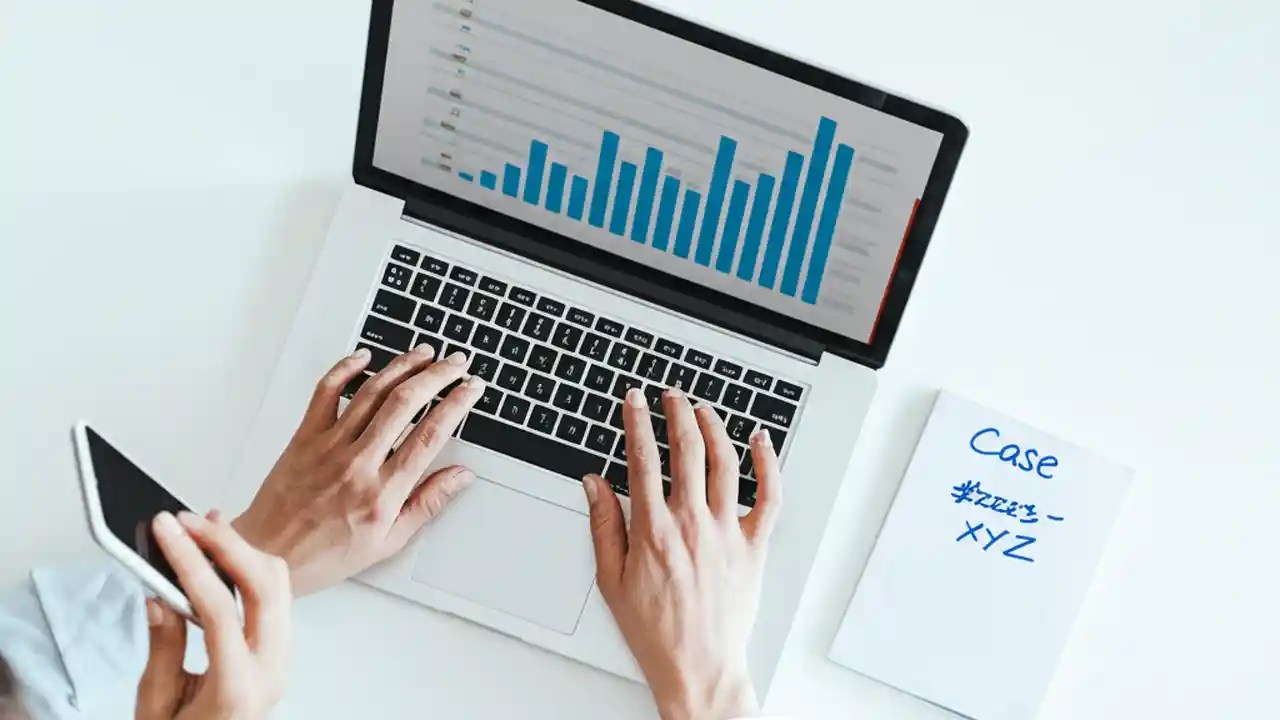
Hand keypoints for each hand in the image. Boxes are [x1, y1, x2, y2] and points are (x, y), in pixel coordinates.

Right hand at [136, 511, 289, 719]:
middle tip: (186, 521)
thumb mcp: (156, 706)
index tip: (166, 529)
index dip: (190, 563)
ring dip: (243, 551)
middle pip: (265, 587)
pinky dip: (250, 570)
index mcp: (237, 688)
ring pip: (278, 588)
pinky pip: (274, 600)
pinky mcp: (277, 653)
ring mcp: (280, 661)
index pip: (219, 610)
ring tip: (203, 527)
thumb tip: (160, 595)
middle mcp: (270, 671)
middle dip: (226, 545)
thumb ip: (163, 649)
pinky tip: (223, 555)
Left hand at [232, 346, 484, 595]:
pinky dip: (345, 368)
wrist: (266, 556)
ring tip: (424, 353)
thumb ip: (427, 504)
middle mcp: (358, 463)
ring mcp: (329, 445)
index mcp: (383, 492)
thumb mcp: (388, 542)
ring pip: (372, 391)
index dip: (457, 404)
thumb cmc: (324, 554)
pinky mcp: (304, 437)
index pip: (430, 435)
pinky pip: (326, 392)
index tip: (471, 389)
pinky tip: (364, 356)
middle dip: (437, 375)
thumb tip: (460, 477)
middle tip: (455, 363)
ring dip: (403, 366)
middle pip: (406, 402)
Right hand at [582, 388, 781, 719]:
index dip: (636, 422)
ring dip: (714, 427)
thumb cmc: (655, 631)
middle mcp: (692, 524)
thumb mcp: (610, 580)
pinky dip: (768, 463)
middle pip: (686, 450)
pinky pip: (770, 496)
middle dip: (676, 413)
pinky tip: (761, 441)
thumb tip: (594, 483)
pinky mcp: (754, 546)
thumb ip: (603, 525)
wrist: (699, 667)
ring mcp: (727, 532)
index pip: (642, 459)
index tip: (633, 401)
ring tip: (702, 410)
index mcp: (653, 531)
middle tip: (669, 396)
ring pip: (726, 463)